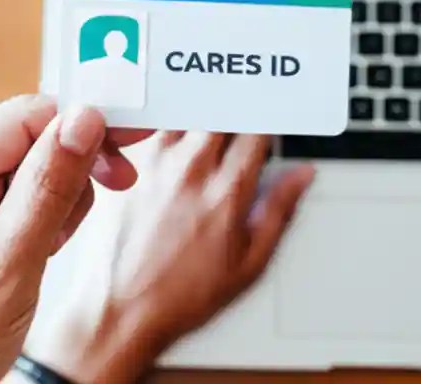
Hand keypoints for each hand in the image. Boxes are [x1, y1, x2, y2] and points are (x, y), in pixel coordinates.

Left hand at [0, 95, 150, 383]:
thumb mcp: (2, 271)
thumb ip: (47, 190)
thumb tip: (85, 119)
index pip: (20, 119)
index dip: (81, 122)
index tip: (135, 133)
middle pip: (28, 138)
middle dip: (72, 167)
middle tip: (118, 187)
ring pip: (31, 168)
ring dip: (59, 202)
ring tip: (46, 253)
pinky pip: (18, 199)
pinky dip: (44, 221)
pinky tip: (38, 254)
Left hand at [26, 133, 315, 382]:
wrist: (118, 312)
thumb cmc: (179, 297)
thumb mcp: (248, 264)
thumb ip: (279, 210)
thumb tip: (302, 174)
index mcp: (227, 191)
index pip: (257, 130)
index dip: (269, 120)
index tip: (273, 120)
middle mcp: (190, 168)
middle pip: (221, 110)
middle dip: (236, 108)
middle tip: (242, 114)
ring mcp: (154, 164)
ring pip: (186, 112)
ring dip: (202, 111)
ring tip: (210, 119)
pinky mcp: (126, 167)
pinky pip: (151, 127)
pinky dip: (167, 122)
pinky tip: (173, 133)